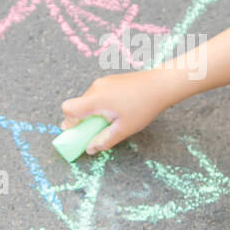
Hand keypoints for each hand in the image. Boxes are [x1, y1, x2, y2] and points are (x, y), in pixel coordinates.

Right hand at [59, 68, 176, 154]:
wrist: (161, 84)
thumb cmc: (143, 107)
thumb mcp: (124, 129)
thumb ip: (104, 140)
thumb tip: (89, 149)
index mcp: (96, 99)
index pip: (68, 108)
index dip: (69, 122)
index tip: (80, 131)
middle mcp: (95, 88)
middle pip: (78, 106)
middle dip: (84, 120)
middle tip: (100, 130)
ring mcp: (102, 82)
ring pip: (88, 101)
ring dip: (94, 113)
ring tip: (114, 119)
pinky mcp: (109, 80)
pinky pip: (97, 95)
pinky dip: (101, 105)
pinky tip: (119, 109)